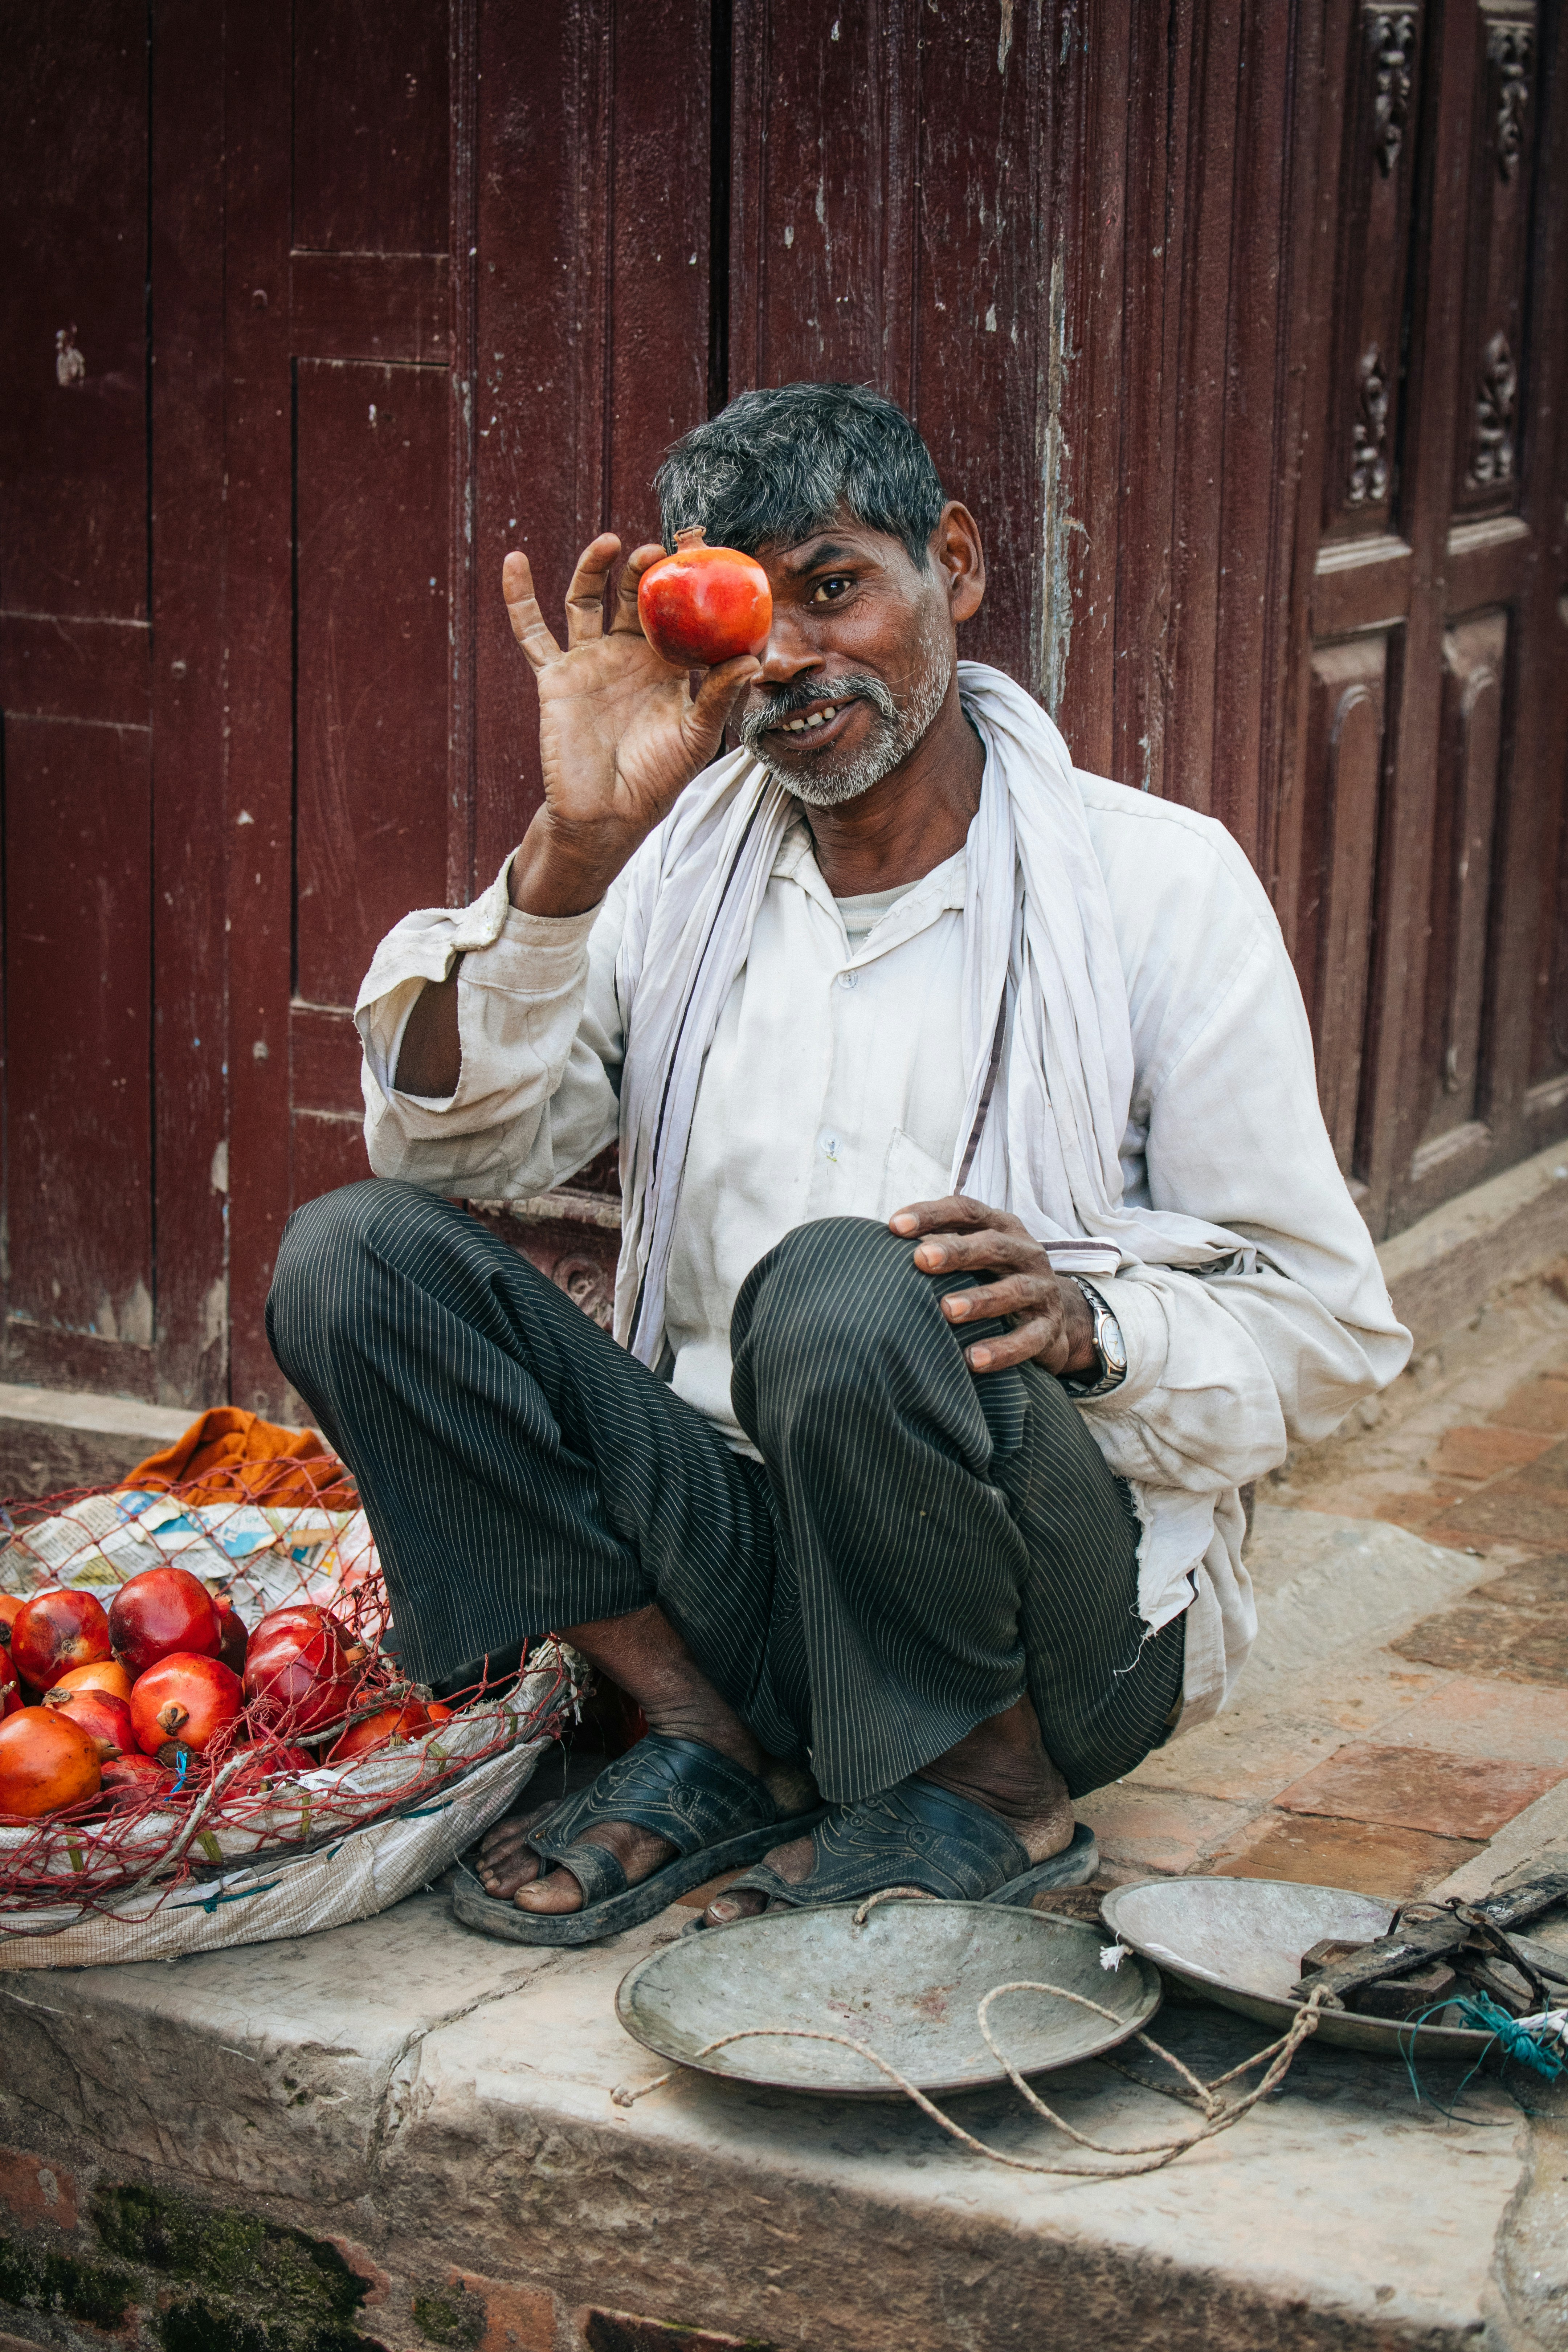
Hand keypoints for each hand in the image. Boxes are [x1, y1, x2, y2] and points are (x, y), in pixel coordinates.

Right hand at [504, 536, 760, 914]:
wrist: (607, 814)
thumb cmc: (656, 779)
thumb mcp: (696, 737)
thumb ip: (719, 696)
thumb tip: (752, 660)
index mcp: (666, 665)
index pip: (678, 612)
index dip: (687, 582)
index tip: (701, 552)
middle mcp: (627, 655)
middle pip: (633, 596)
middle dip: (644, 569)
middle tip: (661, 551)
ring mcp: (589, 662)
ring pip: (587, 601)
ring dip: (594, 568)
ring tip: (611, 543)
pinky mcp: (556, 676)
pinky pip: (532, 633)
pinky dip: (519, 598)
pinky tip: (513, 561)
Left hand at [889, 1196, 1097, 1376]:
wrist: (1058, 1320)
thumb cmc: (995, 1280)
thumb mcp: (974, 1257)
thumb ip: (938, 1246)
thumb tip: (874, 1247)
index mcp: (1002, 1227)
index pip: (967, 1211)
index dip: (932, 1214)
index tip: (894, 1225)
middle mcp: (1025, 1253)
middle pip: (992, 1245)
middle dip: (957, 1251)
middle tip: (921, 1259)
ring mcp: (1041, 1290)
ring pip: (1014, 1291)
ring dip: (980, 1299)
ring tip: (947, 1310)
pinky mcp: (1049, 1329)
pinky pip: (1028, 1340)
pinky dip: (1002, 1350)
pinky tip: (973, 1360)